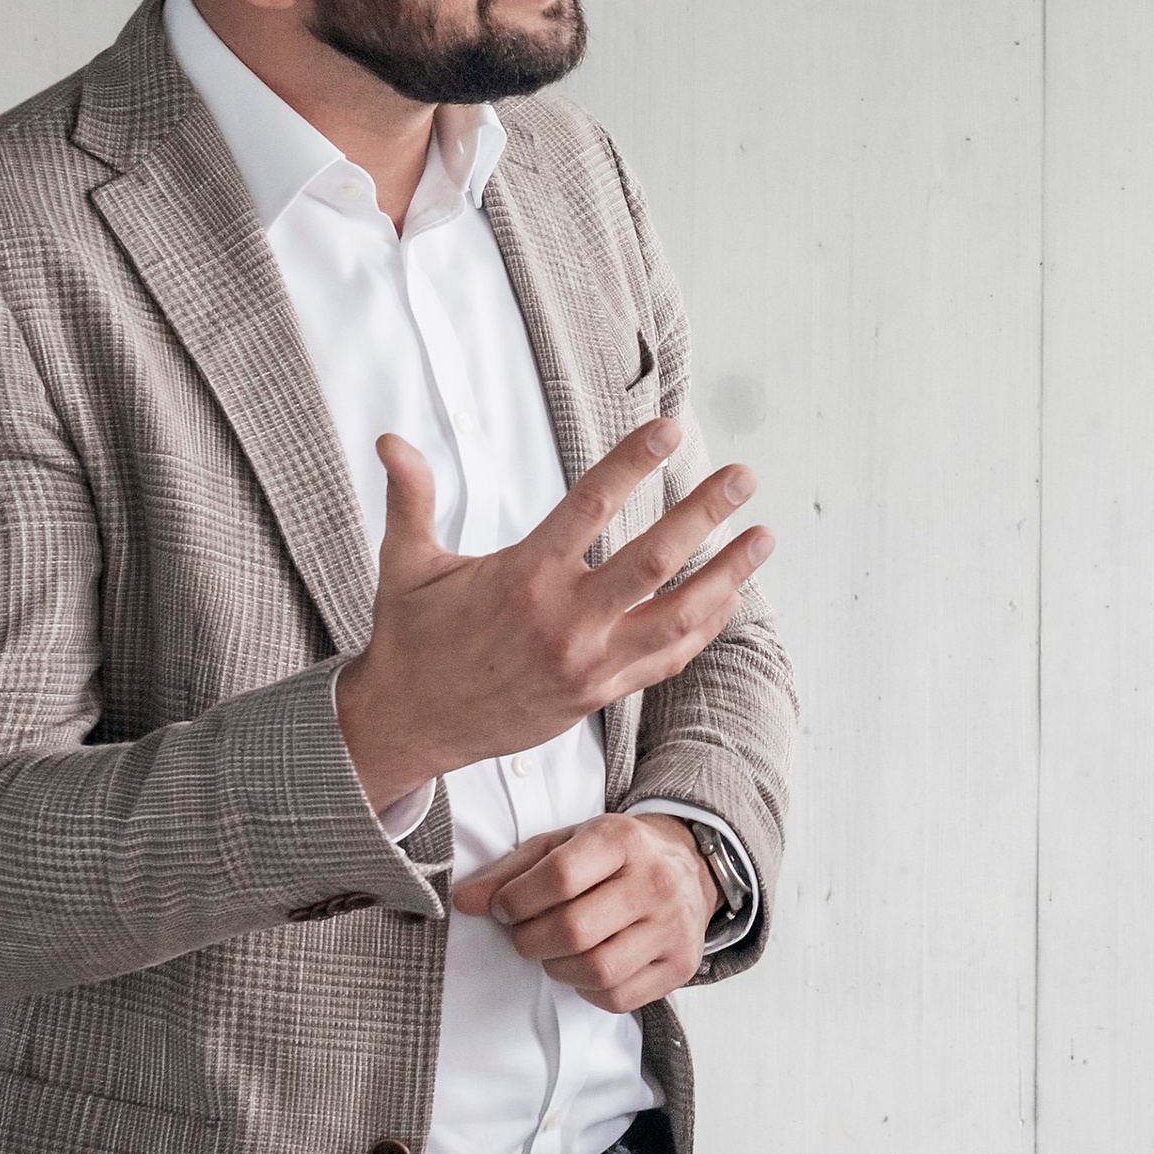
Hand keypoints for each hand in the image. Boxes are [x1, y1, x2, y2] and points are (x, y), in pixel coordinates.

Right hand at [335, 418, 774, 809]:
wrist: (411, 724)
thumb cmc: (413, 639)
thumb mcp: (405, 564)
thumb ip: (411, 498)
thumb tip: (390, 439)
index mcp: (523, 576)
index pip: (590, 505)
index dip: (633, 462)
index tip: (669, 428)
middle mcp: (564, 619)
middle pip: (654, 559)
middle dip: (705, 512)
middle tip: (744, 476)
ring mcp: (589, 662)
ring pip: (678, 615)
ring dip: (729, 574)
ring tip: (763, 538)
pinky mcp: (599, 694)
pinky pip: (666, 659)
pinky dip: (703, 627)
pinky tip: (729, 597)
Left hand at [452, 811, 718, 1013]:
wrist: (687, 867)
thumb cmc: (613, 857)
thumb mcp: (564, 845)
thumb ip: (512, 871)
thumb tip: (465, 902)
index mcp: (622, 840)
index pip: (559, 876)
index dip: (516, 900)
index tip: (504, 908)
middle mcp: (655, 882)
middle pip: (574, 930)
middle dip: (531, 940)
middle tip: (524, 935)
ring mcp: (673, 926)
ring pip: (596, 969)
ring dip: (557, 967)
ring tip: (553, 952)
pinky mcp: (680, 964)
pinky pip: (618, 997)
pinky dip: (587, 989)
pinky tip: (585, 967)